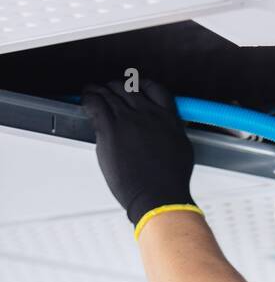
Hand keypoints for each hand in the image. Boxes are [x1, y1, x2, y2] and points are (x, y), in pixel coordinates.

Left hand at [81, 77, 195, 226]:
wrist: (158, 196)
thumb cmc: (169, 182)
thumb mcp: (182, 151)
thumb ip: (171, 133)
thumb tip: (166, 132)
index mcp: (168, 118)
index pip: (154, 89)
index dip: (141, 86)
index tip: (135, 88)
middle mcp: (148, 113)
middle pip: (128, 88)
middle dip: (116, 88)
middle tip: (109, 94)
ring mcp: (128, 119)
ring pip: (109, 92)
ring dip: (99, 91)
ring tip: (91, 93)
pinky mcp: (110, 128)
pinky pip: (94, 103)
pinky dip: (88, 98)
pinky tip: (85, 100)